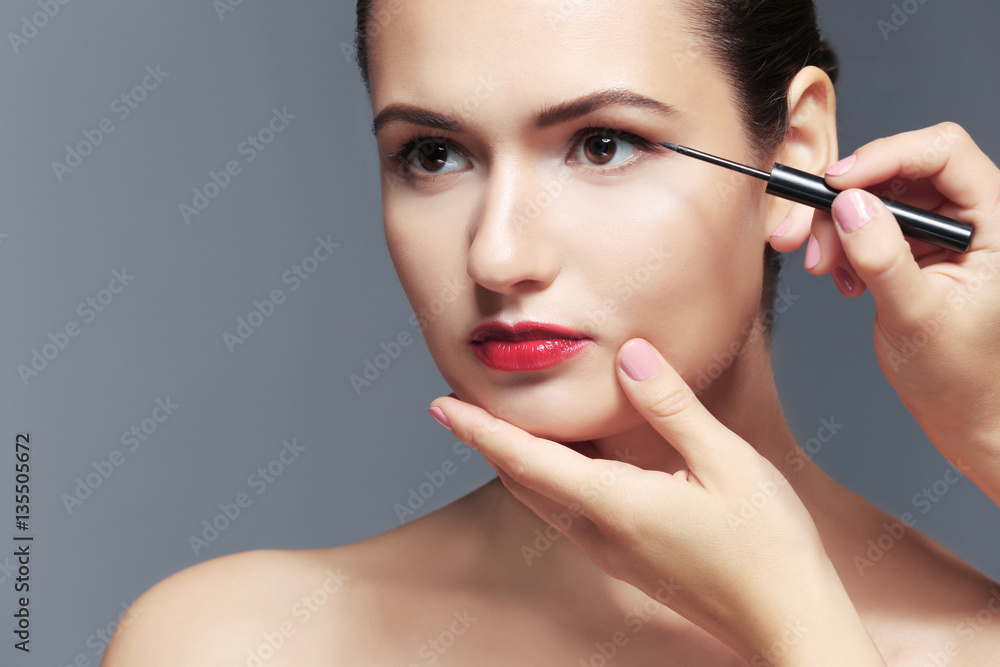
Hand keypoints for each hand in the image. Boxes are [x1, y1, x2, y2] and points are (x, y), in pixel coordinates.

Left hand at [428, 338, 884, 664]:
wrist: (786, 622)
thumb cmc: (766, 546)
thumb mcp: (726, 462)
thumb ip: (672, 406)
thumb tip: (630, 356)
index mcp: (613, 504)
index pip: (525, 459)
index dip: (480, 430)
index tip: (442, 405)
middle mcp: (599, 532)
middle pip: (521, 481)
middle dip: (486, 443)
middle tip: (458, 407)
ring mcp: (611, 552)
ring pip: (540, 500)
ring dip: (512, 462)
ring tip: (496, 429)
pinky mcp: (627, 561)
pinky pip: (565, 513)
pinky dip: (543, 481)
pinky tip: (559, 465)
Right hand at [769, 122, 999, 500]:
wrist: (964, 413)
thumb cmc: (962, 377)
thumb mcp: (916, 317)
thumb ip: (883, 258)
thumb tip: (850, 206)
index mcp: (997, 222)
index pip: (943, 153)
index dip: (886, 156)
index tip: (837, 184)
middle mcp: (973, 218)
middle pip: (901, 170)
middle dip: (846, 198)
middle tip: (807, 232)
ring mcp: (944, 232)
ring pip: (878, 195)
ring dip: (837, 226)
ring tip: (824, 267)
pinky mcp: (917, 247)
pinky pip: (870, 223)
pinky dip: (843, 244)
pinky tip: (842, 276)